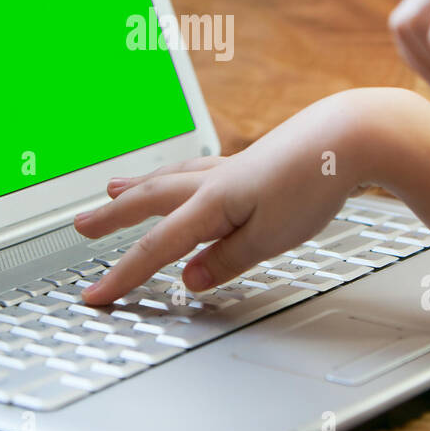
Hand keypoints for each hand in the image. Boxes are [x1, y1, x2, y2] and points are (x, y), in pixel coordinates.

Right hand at [72, 93, 364, 303]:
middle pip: (149, 202)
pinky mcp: (248, 162)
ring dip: (136, 189)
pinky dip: (173, 177)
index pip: (156, 248)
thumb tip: (188, 278)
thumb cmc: (315, 181)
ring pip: (169, 179)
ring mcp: (229, 168)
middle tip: (80, 227)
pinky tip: (179, 178)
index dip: (122, 276)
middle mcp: (212, 182)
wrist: (349, 134)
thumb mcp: (272, 237)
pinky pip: (194, 171)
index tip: (94, 295)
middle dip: (112, 217)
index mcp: (212, 204)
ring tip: (112, 190)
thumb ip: (227, 259)